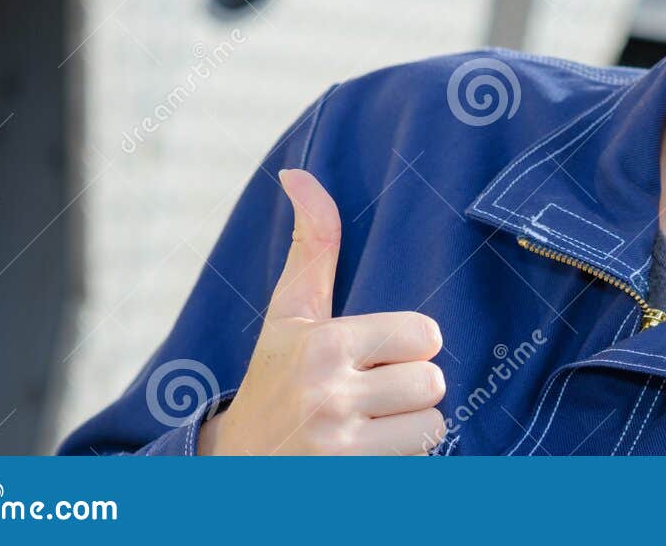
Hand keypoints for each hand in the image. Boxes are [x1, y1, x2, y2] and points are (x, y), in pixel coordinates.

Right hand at [197, 167, 446, 453]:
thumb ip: (311, 245)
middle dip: (410, 394)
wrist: (232, 471)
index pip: (426, 335)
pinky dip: (401, 468)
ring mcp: (339, 452)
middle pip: (433, 384)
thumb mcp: (289, 315)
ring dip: (409, 434)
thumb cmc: (273, 381)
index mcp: (322, 346)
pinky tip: (366, 462)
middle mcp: (328, 398)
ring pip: (432, 429)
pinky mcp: (351, 490)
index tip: (376, 358)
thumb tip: (297, 174)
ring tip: (369, 432)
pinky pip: (420, 469)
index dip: (410, 347)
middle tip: (371, 400)